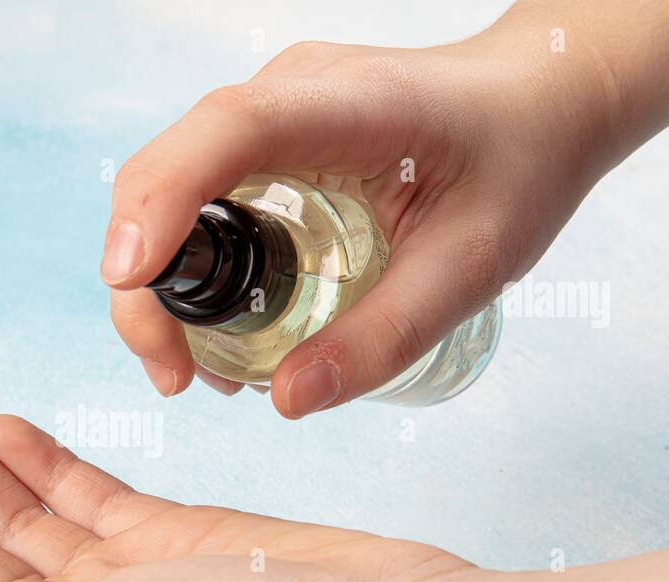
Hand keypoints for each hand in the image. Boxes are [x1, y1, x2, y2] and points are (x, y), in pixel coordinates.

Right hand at [100, 27, 620, 414]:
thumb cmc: (521, 164)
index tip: (128, 278)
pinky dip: (190, 264)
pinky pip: (198, 195)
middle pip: (168, 172)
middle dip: (146, 280)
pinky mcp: (267, 135)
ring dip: (161, 280)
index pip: (229, 134)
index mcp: (348, 107)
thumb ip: (383, 337)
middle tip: (174, 377)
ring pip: (169, 188)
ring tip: (199, 370)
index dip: (162, 201)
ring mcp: (270, 108)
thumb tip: (285, 400)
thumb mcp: (471, 267)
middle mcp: (290, 93)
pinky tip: (223, 327)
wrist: (540, 98)